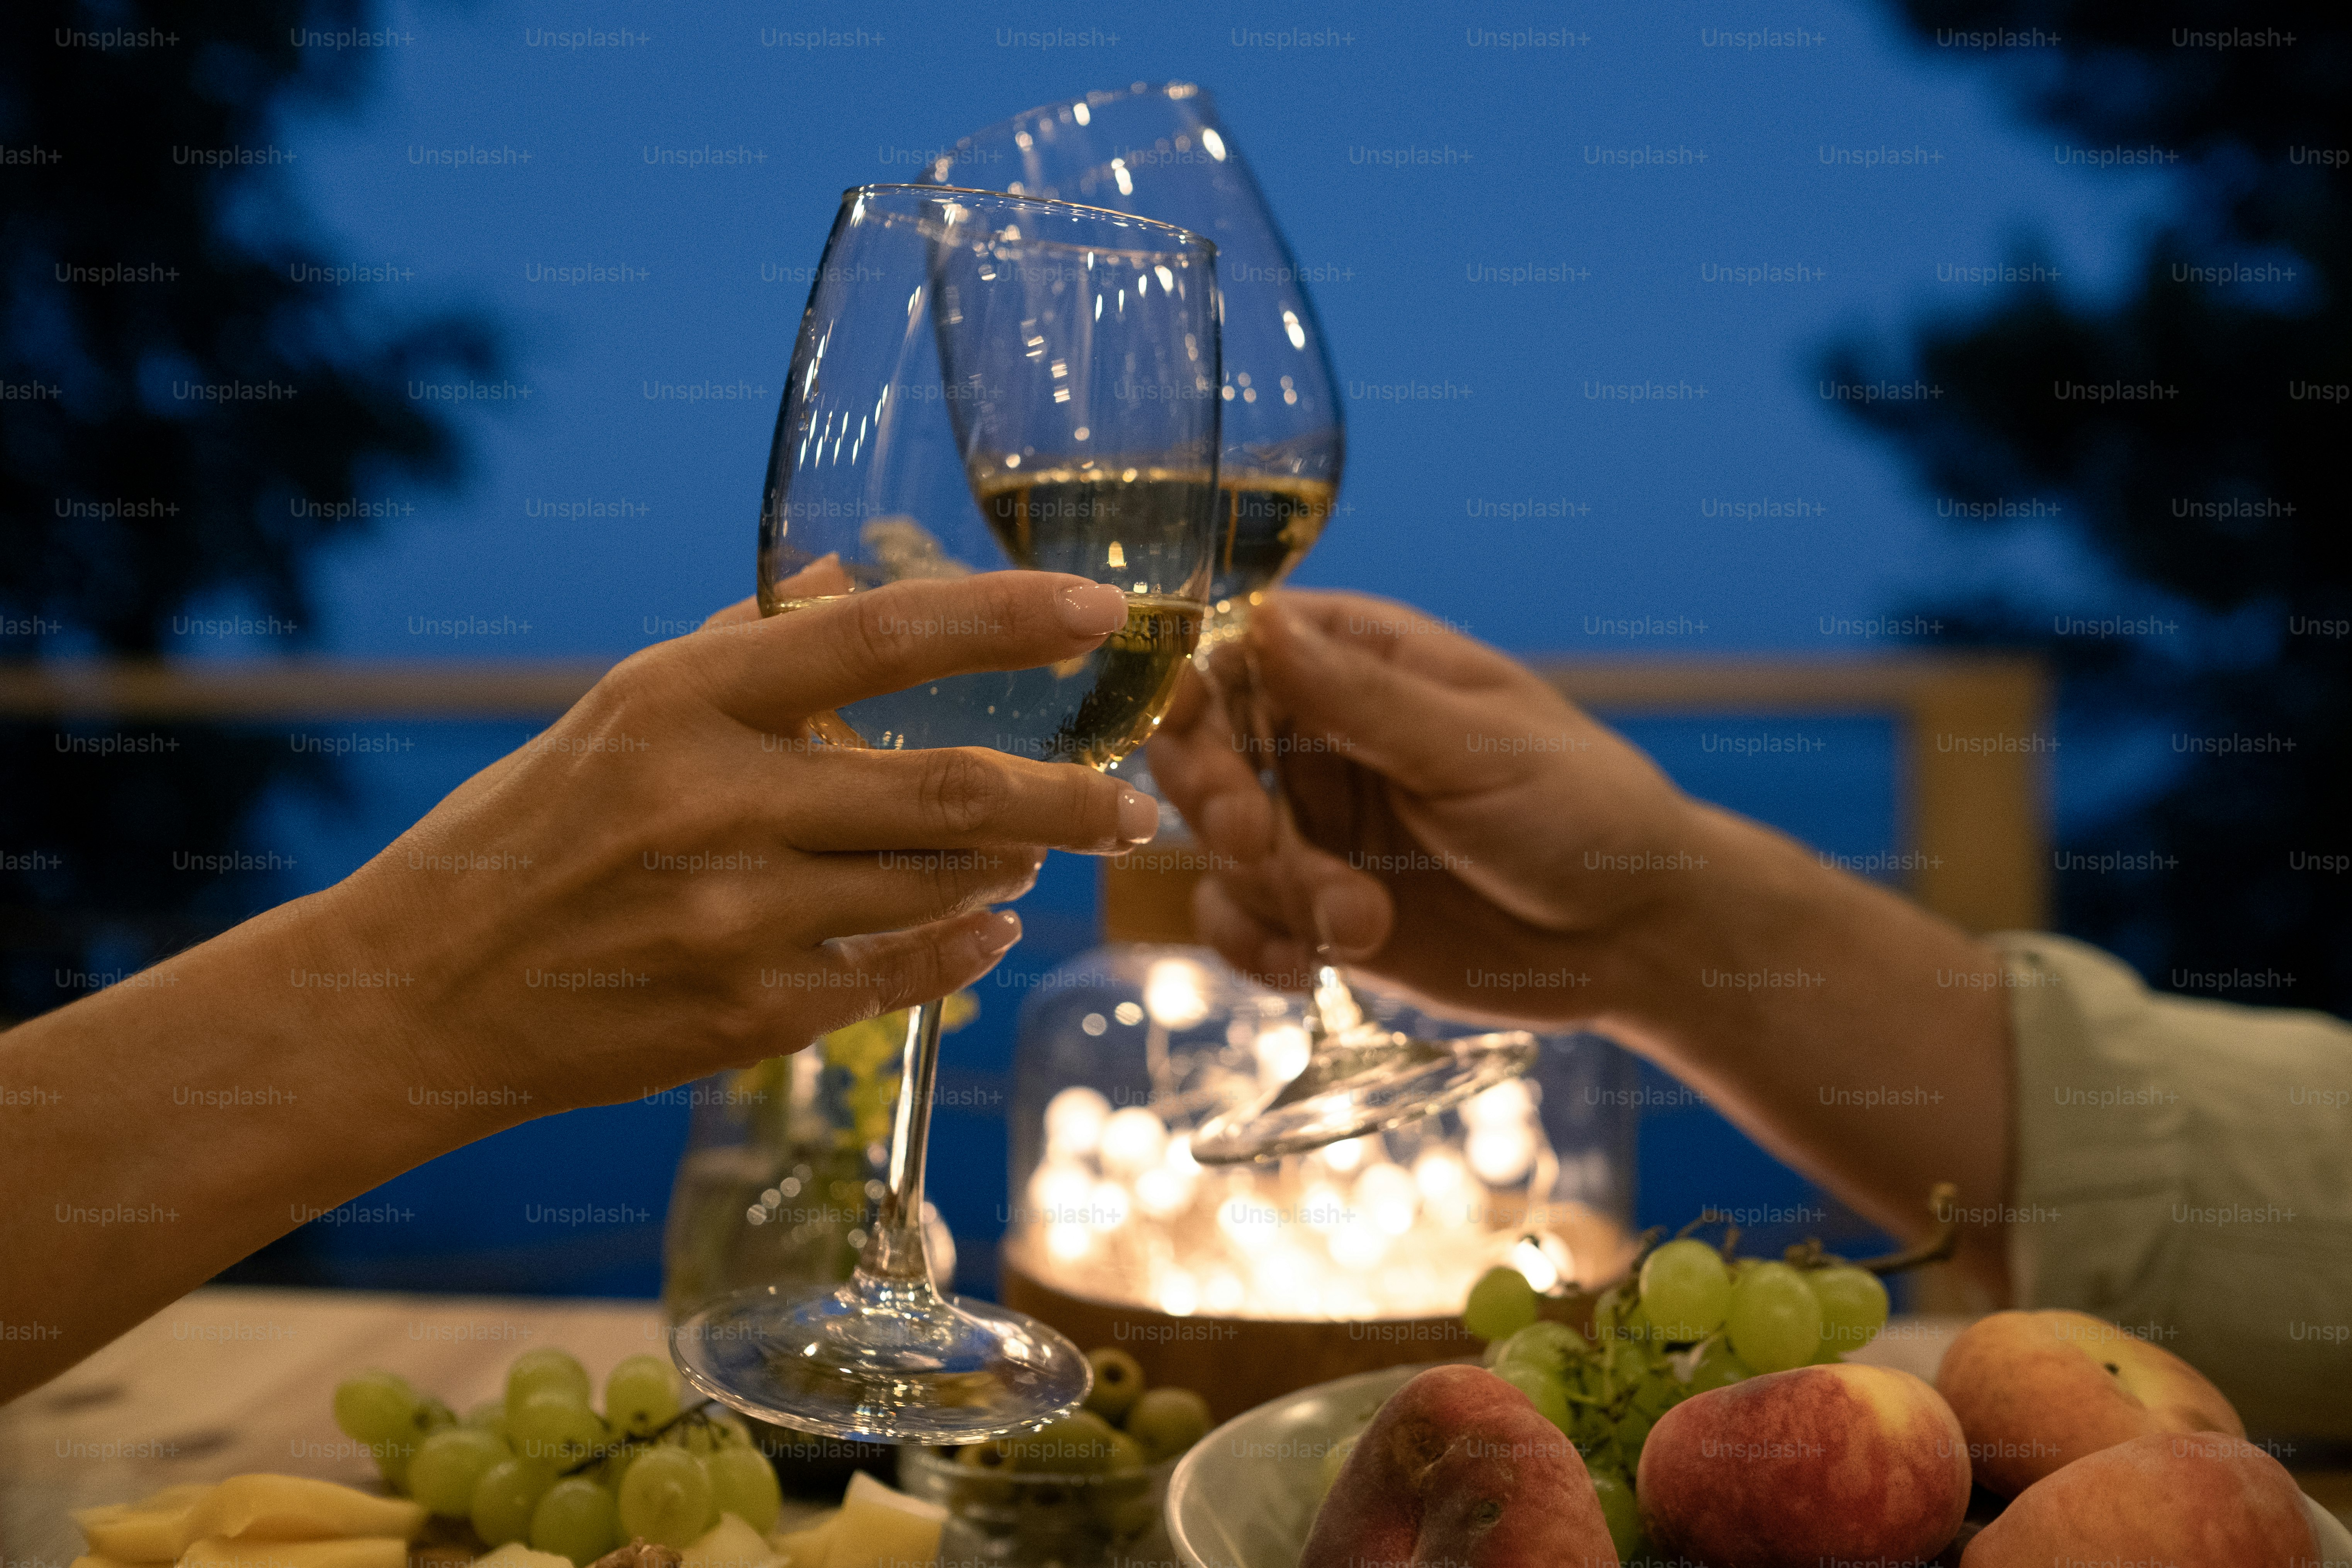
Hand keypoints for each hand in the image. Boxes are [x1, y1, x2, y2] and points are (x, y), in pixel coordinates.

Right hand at [317, 565, 1159, 1112]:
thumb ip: (743, 649)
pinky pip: (902, 976)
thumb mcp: (615, 710)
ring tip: (1037, 850)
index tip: (1100, 610)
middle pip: (949, 788)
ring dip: (1011, 867)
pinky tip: (987, 923)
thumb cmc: (525, 833)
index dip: (1005, 618)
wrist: (421, 993)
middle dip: (1070, 796)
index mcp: (679, 703)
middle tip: (1134, 800)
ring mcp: (735, 921)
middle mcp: (715, 806)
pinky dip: (963, 947)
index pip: (880, 639)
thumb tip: (850, 582)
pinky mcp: (747, 1016)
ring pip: (940, 887)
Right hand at [1152, 589, 1698, 1027]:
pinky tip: (1307, 966)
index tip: (1192, 727)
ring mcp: (1315, 827)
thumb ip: (1360, 696)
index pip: (1238, 649)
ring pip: (1219, 846)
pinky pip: (1241, 920)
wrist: (1634, 938)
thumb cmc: (1583, 810)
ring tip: (1359, 922)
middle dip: (1214, 795)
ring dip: (1269, 889)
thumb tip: (1261, 619)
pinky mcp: (1317, 908)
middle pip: (1203, 747)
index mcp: (1361, 665)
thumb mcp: (1475, 746)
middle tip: (1251, 836)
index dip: (1196, 686)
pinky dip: (1256, 945)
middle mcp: (1321, 740)